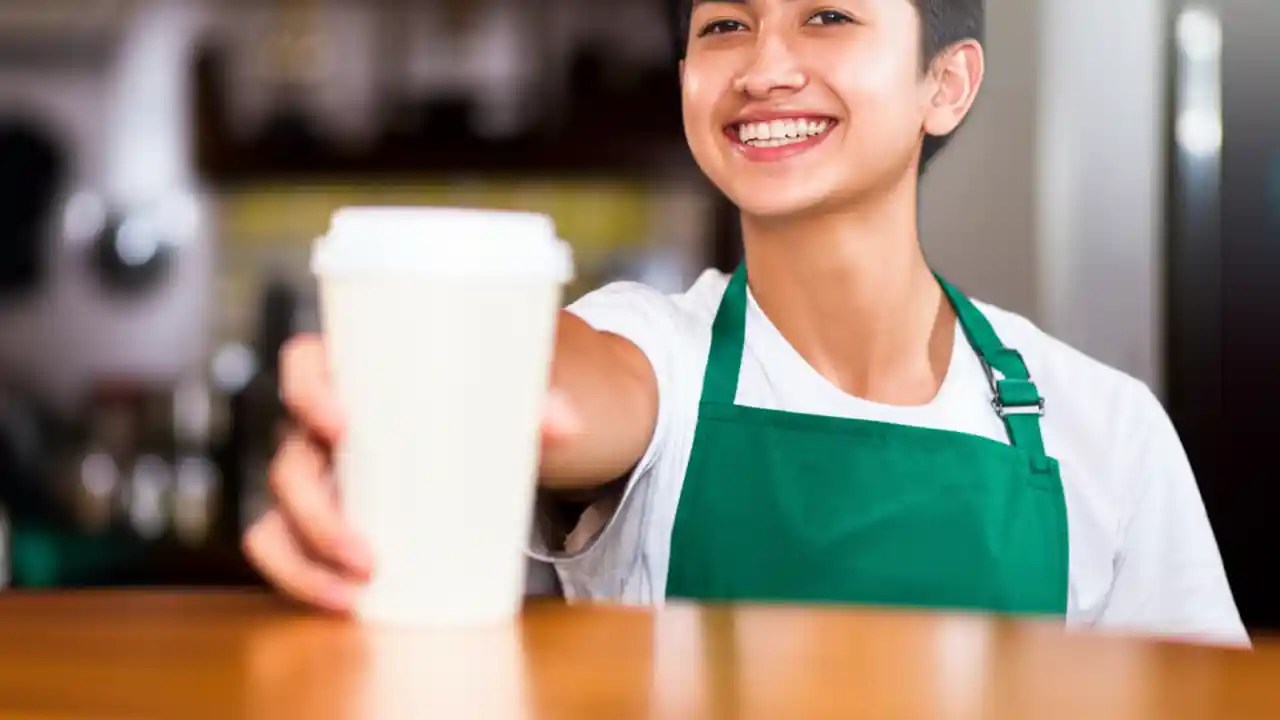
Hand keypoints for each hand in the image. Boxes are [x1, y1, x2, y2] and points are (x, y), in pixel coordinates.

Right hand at [242, 333, 581, 611]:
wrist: (466, 434)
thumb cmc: (468, 402)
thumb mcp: (498, 396)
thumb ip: (535, 405)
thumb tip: (568, 426)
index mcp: (348, 377)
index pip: (303, 365)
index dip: (309, 392)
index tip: (343, 425)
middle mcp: (316, 428)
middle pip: (289, 463)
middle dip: (318, 515)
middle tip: (370, 555)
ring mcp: (313, 478)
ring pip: (278, 519)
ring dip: (308, 563)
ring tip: (359, 591)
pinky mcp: (317, 520)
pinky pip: (284, 550)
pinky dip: (304, 579)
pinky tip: (345, 604)